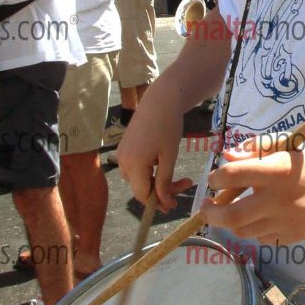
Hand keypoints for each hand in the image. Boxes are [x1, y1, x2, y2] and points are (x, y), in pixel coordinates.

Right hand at [116, 94, 192, 211]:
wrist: (160, 101)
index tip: (176, 203)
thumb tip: (164, 203)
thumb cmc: (167, 126)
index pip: (142, 195)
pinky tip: (162, 162)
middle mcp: (122, 162)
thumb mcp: (169, 157)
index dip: (159, 203)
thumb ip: (164, 181)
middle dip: (161, 191)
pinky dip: (149, 171)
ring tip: (176, 173)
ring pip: (138, 179)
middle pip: (140, 188)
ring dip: (156, 181)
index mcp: (134, 165)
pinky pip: (135, 168)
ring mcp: (121, 154)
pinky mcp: (123, 148)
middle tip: (184, 184)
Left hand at [200, 137, 304, 244]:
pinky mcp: (294, 236)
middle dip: (211, 213)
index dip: (216, 178)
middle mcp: (280, 199)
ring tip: (228, 211)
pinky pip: (263, 238)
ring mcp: (287, 221)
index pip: (233, 175)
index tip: (214, 179)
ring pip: (244, 231)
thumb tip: (227, 157)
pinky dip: (253, 229)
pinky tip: (257, 218)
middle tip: (205, 207)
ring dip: (230, 222)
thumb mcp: (285, 144)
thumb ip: (254, 149)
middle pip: (233, 215)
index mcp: (277, 171)